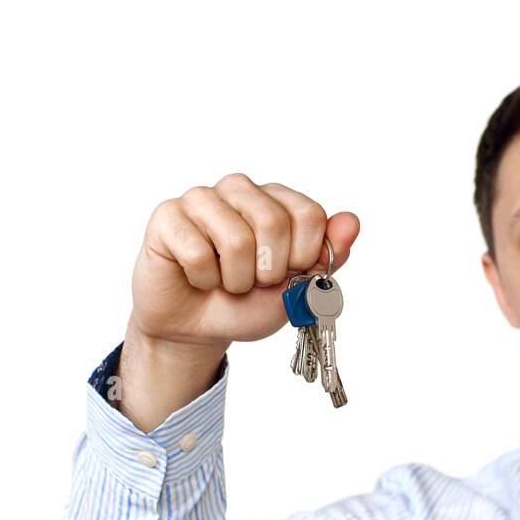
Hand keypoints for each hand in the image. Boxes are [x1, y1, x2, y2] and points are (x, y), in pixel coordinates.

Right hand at [128, 173, 359, 351]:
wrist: (198, 329)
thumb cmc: (247, 304)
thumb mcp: (298, 290)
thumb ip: (327, 257)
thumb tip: (352, 222)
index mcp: (277, 200)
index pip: (309, 215)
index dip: (303, 258)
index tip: (286, 274)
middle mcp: (241, 189)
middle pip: (273, 222)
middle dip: (268, 271)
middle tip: (252, 281)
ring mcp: (202, 198)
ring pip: (236, 240)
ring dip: (235, 280)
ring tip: (224, 280)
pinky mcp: (167, 215)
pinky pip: (197, 253)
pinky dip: (202, 280)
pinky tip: (196, 277)